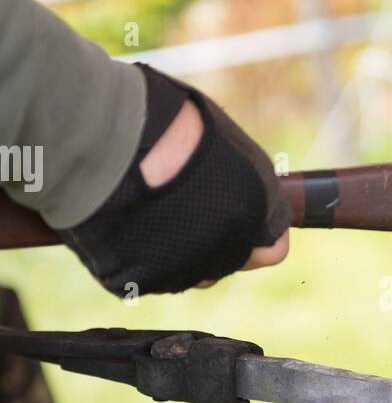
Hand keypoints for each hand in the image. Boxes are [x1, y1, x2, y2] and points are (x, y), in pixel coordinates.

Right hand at [60, 67, 292, 296]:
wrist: (108, 137)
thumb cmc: (162, 121)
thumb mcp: (221, 140)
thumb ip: (238, 179)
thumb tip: (234, 189)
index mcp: (259, 210)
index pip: (272, 249)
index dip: (253, 236)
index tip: (234, 222)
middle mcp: (230, 247)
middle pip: (227, 264)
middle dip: (212, 243)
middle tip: (183, 210)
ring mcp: (188, 268)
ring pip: (188, 275)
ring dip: (176, 253)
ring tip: (150, 212)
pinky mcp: (145, 281)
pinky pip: (145, 277)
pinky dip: (136, 259)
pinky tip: (125, 223)